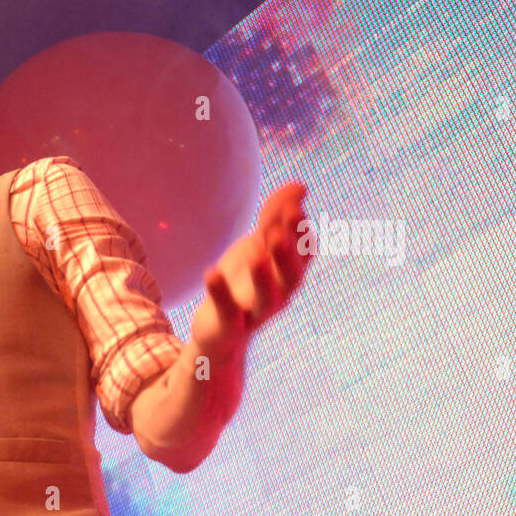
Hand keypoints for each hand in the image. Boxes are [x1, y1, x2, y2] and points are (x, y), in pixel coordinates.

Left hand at [191, 182, 310, 362]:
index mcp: (288, 274)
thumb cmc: (243, 282)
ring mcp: (255, 313)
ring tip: (255, 252)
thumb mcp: (258, 246)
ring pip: (267, 299)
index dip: (300, 233)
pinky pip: (228, 312)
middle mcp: (279, 295)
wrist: (218, 330)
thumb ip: (276, 217)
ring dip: (263, 275)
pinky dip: (220, 292)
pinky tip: (211, 271)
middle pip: (292, 276)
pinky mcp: (229, 327)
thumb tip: (300, 186)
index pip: (304, 254)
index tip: (294, 207)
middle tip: (279, 229)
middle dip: (288, 253)